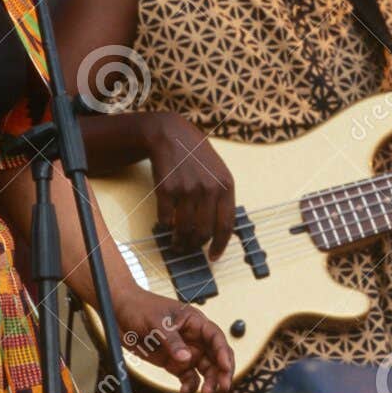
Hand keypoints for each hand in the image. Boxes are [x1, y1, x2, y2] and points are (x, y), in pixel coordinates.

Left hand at [114, 288, 234, 392]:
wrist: (119, 311)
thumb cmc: (140, 306)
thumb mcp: (156, 321)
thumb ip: (172, 340)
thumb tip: (186, 358)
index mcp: (194, 321)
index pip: (215, 337)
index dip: (223, 352)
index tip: (226, 367)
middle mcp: (193, 337)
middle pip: (215, 355)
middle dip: (222, 371)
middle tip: (223, 386)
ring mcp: (183, 350)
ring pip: (204, 368)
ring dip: (208, 381)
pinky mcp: (172, 362)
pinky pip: (187, 376)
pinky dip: (190, 385)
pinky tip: (186, 390)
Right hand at [144, 114, 235, 257]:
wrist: (171, 135)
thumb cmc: (195, 155)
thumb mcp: (218, 171)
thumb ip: (221, 197)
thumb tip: (221, 231)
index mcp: (226, 185)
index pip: (226, 225)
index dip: (220, 246)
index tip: (213, 257)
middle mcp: (209, 188)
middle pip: (204, 231)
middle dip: (195, 245)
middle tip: (188, 248)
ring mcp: (188, 189)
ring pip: (184, 229)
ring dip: (179, 240)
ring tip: (176, 242)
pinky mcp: (167, 189)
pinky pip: (166, 219)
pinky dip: (165, 225)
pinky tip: (166, 223)